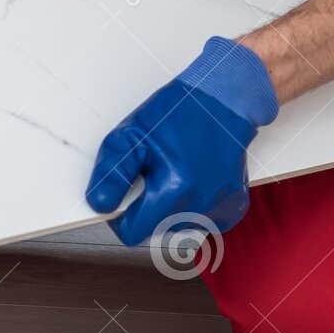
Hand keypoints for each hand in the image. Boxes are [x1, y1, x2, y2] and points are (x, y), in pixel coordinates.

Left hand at [85, 36, 278, 245]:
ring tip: (176, 173)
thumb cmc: (178, 112)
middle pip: (155, 230)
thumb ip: (112, 173)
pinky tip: (194, 179)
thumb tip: (100, 204)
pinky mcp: (233, 206)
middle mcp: (200, 204)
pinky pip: (202, 220)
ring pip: (178, 226)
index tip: (123, 196)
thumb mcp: (132, 133)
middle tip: (153, 172)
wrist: (224, 100)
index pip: (133, 232)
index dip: (121, 216)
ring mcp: (220, 207)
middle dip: (147, 208)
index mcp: (174, 188)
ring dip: (171, 208)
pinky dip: (193, 205)